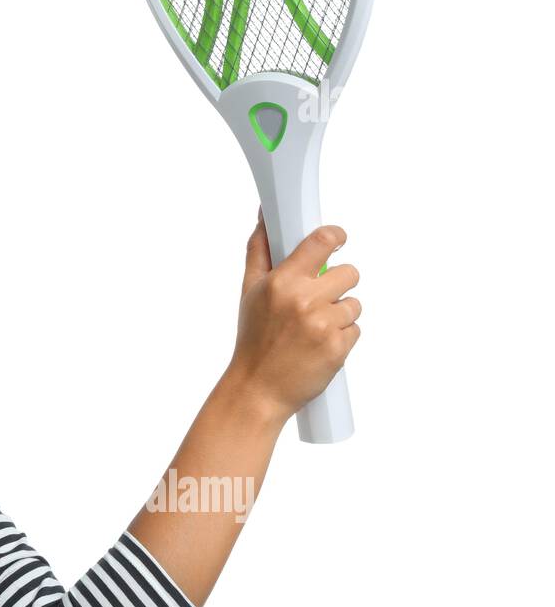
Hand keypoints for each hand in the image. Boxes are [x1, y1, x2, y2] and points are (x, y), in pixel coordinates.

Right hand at [225, 207, 361, 423]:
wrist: (257, 389)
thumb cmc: (253, 339)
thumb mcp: (250, 292)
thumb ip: (259, 252)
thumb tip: (265, 218)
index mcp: (281, 282)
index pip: (321, 242)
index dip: (336, 236)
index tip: (339, 239)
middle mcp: (303, 300)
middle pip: (349, 273)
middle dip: (338, 285)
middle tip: (319, 300)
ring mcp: (323, 325)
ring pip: (354, 304)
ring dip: (340, 314)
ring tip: (315, 329)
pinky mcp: (338, 348)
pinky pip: (355, 330)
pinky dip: (341, 338)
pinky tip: (319, 346)